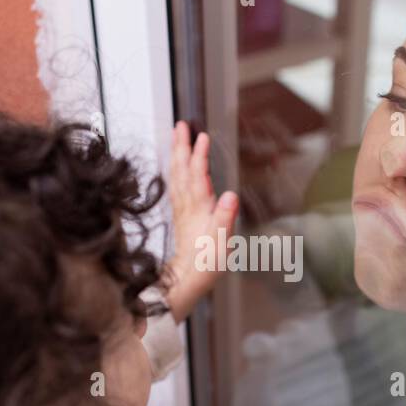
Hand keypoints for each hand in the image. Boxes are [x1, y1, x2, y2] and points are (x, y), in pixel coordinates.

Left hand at [165, 121, 238, 322]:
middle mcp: (188, 206)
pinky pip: (176, 186)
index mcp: (199, 210)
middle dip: (182, 146)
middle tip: (181, 125)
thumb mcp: (222, 243)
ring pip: (177, 176)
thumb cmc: (206, 264)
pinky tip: (176, 165)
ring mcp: (183, 210)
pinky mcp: (181, 215)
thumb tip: (230, 195)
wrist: (188, 280)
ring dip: (177, 154)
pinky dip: (176, 170)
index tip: (201, 136)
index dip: (200, 155)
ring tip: (177, 136)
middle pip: (183, 170)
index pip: (199, 176)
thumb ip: (225, 218)